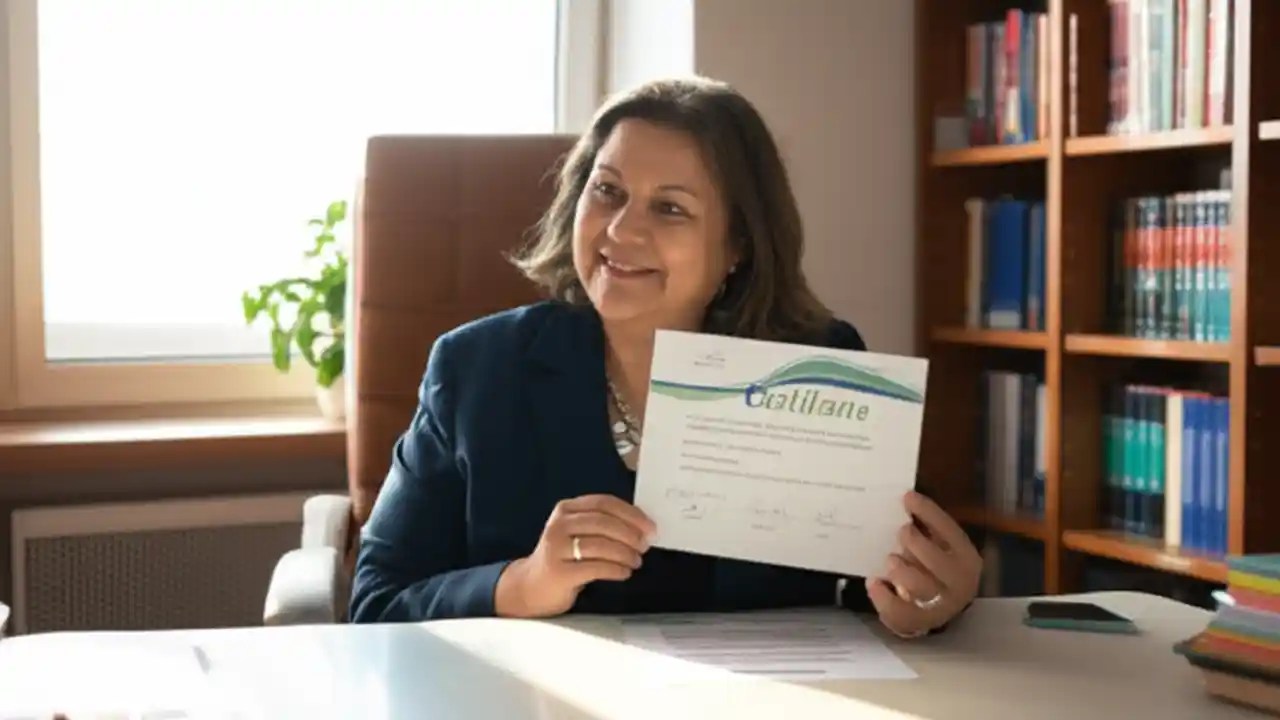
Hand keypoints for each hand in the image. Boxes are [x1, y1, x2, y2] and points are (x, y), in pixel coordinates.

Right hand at [495, 494, 654, 617]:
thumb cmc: (563, 558)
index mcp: (566, 509)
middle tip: (645, 545)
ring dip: (625, 553)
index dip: (631, 513)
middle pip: (603, 522)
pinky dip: (616, 569)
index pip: (603, 503)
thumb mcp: (577, 534)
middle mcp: (558, 525)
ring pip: (600, 545)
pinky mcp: (559, 572)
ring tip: (636, 561)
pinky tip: (624, 572)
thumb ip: (603, 525)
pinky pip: (596, 568)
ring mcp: (556, 548)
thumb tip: (642, 527)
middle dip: (630, 534)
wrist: (531, 587)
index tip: (649, 526)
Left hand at [866, 491, 981, 637]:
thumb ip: (928, 530)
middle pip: (935, 559)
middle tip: (901, 533)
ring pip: (918, 586)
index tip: (907, 497)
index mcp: (967, 558)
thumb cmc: (938, 568)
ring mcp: (941, 605)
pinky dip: (882, 597)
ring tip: (890, 560)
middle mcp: (959, 583)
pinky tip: (873, 582)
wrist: (943, 608)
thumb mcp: (941, 547)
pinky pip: (898, 611)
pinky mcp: (920, 622)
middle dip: (913, 542)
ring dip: (900, 569)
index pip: (949, 530)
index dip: (928, 512)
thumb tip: (905, 502)